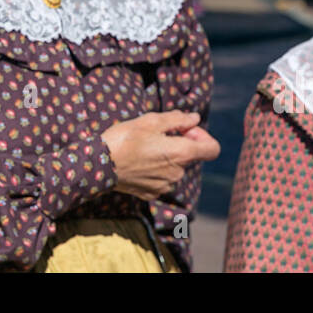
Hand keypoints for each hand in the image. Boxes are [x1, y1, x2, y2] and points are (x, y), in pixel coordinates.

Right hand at [102, 111, 219, 200]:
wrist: (99, 165)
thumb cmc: (124, 138)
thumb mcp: (150, 121)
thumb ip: (177, 119)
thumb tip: (194, 119)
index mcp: (181, 153)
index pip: (213, 149)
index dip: (203, 136)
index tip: (185, 129)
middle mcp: (178, 173)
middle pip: (190, 156)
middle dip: (180, 143)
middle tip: (158, 133)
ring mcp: (166, 185)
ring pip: (175, 167)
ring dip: (166, 156)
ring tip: (144, 147)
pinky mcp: (152, 193)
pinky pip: (162, 178)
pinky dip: (156, 169)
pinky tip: (138, 161)